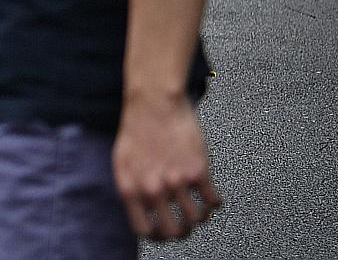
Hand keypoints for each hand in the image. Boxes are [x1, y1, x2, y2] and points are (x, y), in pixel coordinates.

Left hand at [113, 93, 221, 240]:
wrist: (153, 102)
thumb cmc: (137, 129)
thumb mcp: (122, 162)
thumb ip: (132, 189)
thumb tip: (143, 212)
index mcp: (131, 189)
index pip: (144, 230)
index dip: (157, 236)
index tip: (165, 232)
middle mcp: (153, 189)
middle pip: (174, 231)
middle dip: (183, 232)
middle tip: (187, 224)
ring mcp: (176, 181)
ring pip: (197, 220)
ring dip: (201, 217)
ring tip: (200, 207)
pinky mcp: (198, 170)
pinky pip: (213, 201)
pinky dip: (215, 202)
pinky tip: (210, 195)